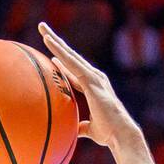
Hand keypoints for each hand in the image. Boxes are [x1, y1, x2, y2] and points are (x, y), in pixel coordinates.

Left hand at [38, 21, 139, 149]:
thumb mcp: (91, 129)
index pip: (74, 71)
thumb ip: (82, 127)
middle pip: (71, 57)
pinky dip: (60, 52)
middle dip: (57, 43)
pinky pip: (71, 62)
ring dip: (56, 42)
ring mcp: (92, 77)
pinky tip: (49, 43)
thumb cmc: (108, 133)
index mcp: (93, 86)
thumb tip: (73, 131)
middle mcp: (93, 77)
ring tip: (43, 29)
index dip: (63, 64)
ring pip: (70, 55)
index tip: (52, 57)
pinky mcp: (91, 80)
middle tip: (43, 29)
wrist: (120, 134)